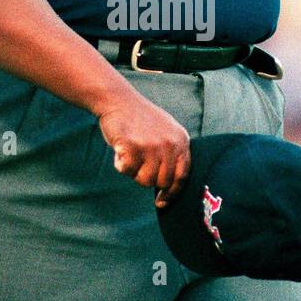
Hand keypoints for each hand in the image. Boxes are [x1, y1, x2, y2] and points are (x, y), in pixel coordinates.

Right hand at [97, 91, 190, 206]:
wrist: (118, 99)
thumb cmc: (139, 118)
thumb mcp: (166, 131)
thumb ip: (172, 153)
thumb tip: (170, 184)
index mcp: (181, 140)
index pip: (182, 176)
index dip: (172, 192)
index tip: (162, 201)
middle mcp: (170, 144)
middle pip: (162, 182)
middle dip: (147, 179)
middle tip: (137, 164)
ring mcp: (152, 146)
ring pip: (145, 180)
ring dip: (133, 172)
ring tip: (129, 153)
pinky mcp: (134, 147)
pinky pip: (127, 171)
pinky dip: (120, 164)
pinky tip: (120, 148)